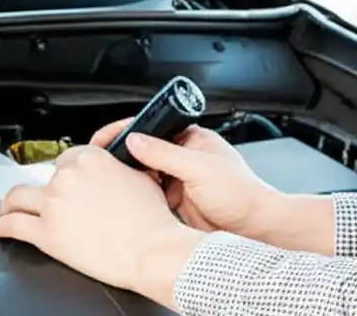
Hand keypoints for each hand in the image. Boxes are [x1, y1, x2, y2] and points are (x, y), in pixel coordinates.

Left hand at [0, 144, 202, 296]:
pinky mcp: (45, 234)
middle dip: (46, 189)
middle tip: (48, 199)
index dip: (68, 172)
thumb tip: (115, 168)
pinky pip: (13, 226)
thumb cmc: (152, 221)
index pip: (67, 158)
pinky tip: (1, 227)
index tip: (68, 181)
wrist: (151, 251)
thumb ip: (120, 167)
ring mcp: (53, 205)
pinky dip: (2, 226)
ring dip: (11, 203)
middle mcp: (67, 177)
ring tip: (9, 208)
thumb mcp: (142, 178)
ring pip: (17, 197)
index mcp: (91, 159)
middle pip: (43, 176)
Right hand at [90, 119, 283, 237]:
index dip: (127, 132)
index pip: (152, 128)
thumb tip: (135, 140)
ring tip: (110, 182)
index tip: (106, 139)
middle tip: (100, 163)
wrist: (255, 228)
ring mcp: (179, 180)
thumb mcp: (200, 169)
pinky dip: (138, 197)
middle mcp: (183, 157)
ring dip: (129, 179)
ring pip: (144, 175)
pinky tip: (128, 201)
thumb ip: (165, 154)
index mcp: (191, 139)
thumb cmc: (242, 194)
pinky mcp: (176, 202)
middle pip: (144, 152)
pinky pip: (149, 196)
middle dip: (123, 157)